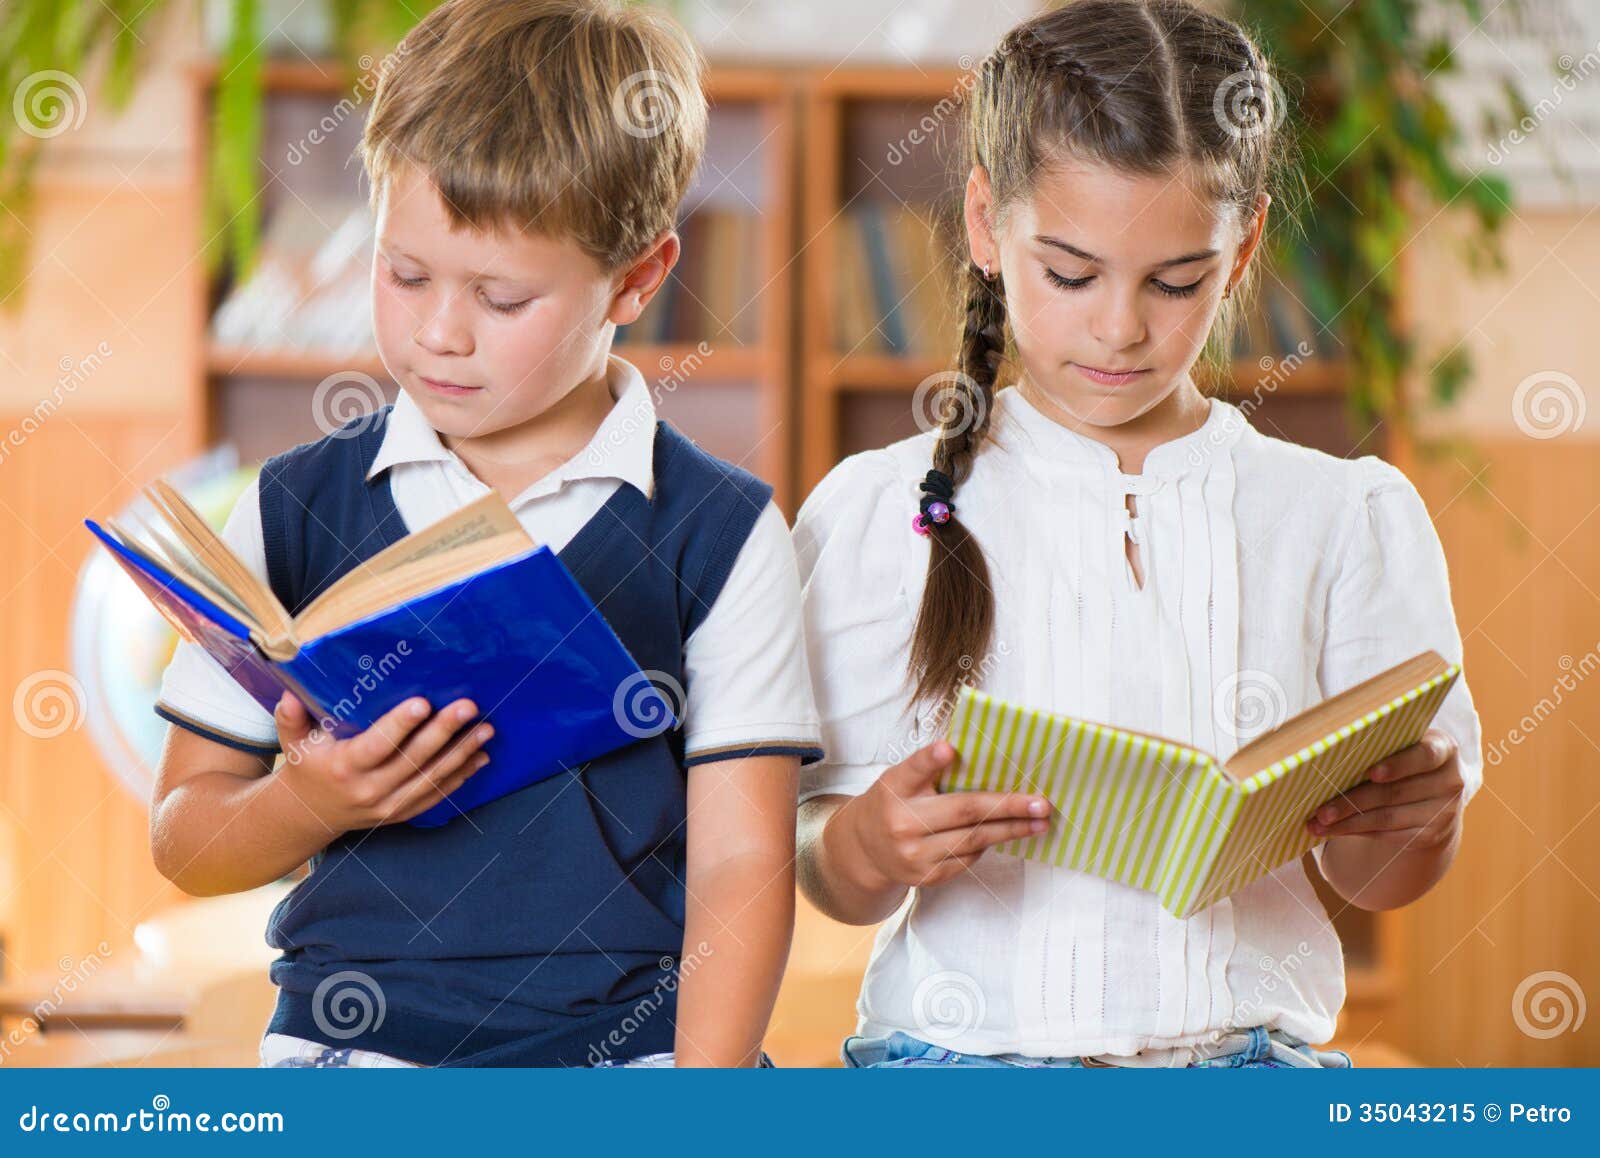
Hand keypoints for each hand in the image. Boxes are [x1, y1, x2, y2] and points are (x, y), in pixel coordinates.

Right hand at [273, 691, 492, 831]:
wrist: (309, 815)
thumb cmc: (307, 767)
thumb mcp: (294, 743)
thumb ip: (290, 719)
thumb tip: (289, 696)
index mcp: (344, 768)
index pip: (376, 746)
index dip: (400, 725)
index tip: (423, 702)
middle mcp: (369, 791)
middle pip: (413, 761)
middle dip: (444, 733)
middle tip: (468, 707)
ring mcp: (388, 806)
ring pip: (431, 779)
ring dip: (462, 754)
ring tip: (485, 729)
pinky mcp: (402, 814)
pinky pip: (436, 796)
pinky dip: (460, 777)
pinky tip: (481, 757)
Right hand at [833, 739, 1052, 890]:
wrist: (864, 849)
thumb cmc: (893, 803)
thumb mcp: (900, 779)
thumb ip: (928, 769)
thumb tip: (975, 756)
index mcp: (894, 789)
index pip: (913, 770)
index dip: (930, 759)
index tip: (949, 749)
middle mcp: (901, 823)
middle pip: (963, 812)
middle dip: (1007, 806)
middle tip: (1040, 803)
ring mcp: (913, 854)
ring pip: (973, 839)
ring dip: (1011, 830)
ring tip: (1039, 822)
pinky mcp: (926, 876)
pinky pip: (967, 858)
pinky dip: (989, 844)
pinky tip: (1006, 834)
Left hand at [1306, 728, 1463, 850]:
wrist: (1433, 792)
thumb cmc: (1403, 756)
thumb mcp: (1401, 743)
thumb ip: (1379, 742)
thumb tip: (1327, 748)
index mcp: (1444, 749)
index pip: (1424, 755)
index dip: (1397, 765)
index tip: (1370, 773)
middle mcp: (1450, 781)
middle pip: (1395, 793)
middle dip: (1352, 801)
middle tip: (1320, 809)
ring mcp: (1444, 812)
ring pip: (1387, 818)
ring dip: (1348, 822)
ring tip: (1317, 824)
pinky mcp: (1431, 835)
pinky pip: (1388, 834)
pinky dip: (1357, 831)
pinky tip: (1333, 830)